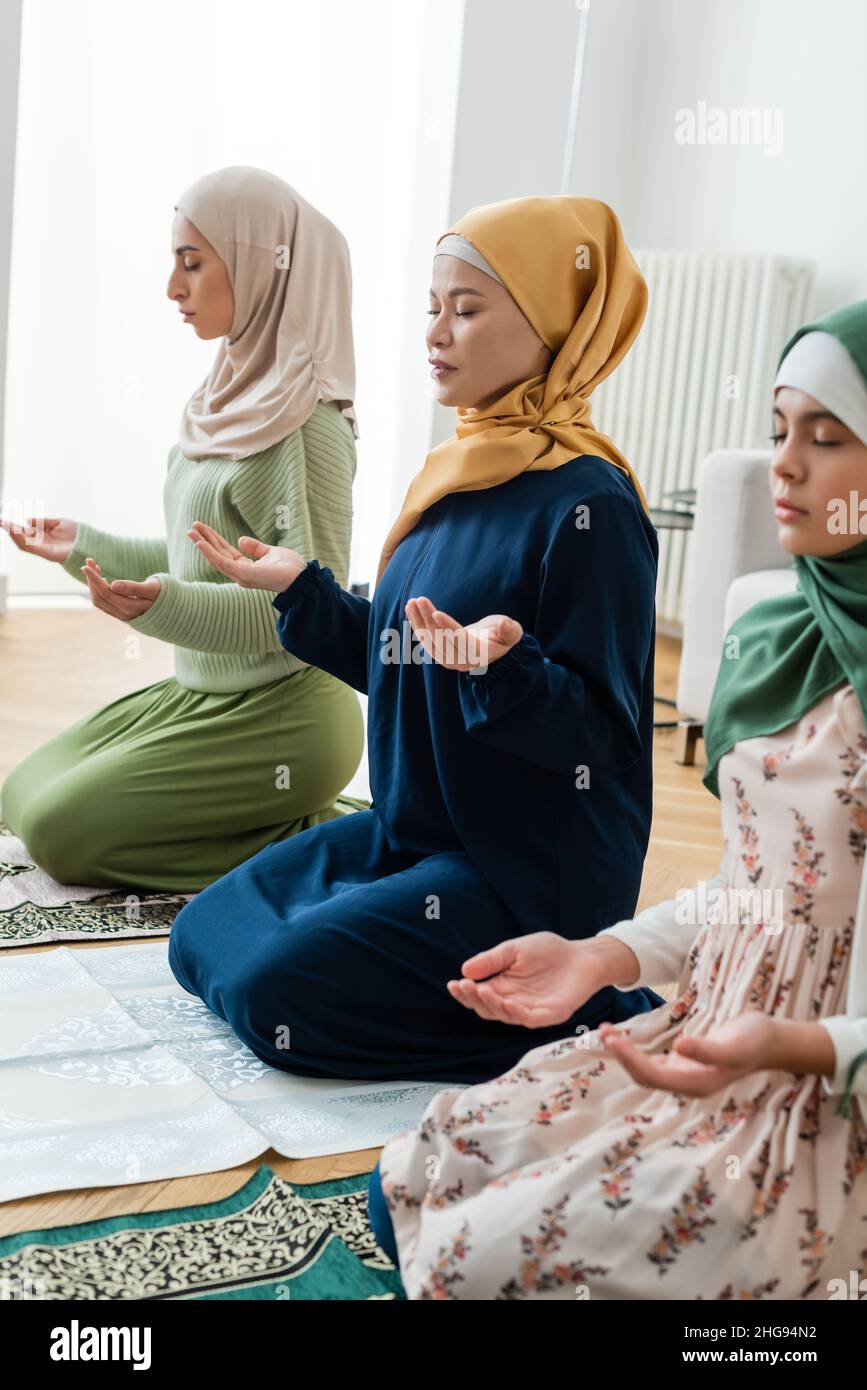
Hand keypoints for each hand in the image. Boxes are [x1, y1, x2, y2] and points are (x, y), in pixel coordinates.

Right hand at [0, 515, 77, 562]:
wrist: (90, 542)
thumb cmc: (77, 534)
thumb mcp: (58, 523)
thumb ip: (43, 522)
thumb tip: (27, 521)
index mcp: (43, 536)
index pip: (25, 531)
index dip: (14, 526)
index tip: (4, 520)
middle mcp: (41, 543)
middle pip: (21, 537)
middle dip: (10, 530)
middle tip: (0, 521)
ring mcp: (43, 549)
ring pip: (23, 543)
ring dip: (13, 534)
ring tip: (5, 525)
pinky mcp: (47, 554)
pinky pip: (32, 547)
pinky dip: (22, 540)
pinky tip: (16, 532)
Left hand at [81, 559, 159, 619]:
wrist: (172, 608)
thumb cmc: (163, 594)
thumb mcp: (152, 589)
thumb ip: (134, 588)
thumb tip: (113, 585)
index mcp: (129, 608)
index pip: (106, 592)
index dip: (94, 579)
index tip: (85, 565)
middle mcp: (122, 614)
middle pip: (99, 596)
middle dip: (91, 578)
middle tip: (89, 561)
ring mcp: (120, 615)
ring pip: (99, 600)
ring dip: (93, 583)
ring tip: (94, 566)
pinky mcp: (120, 612)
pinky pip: (104, 601)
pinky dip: (98, 589)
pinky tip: (101, 577)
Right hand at [187, 521, 305, 592]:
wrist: (300, 577)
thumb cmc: (290, 568)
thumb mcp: (270, 553)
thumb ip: (255, 548)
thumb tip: (240, 540)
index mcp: (246, 568)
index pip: (225, 552)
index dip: (214, 540)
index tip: (203, 528)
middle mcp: (240, 574)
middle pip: (217, 554)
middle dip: (204, 540)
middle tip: (192, 527)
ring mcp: (240, 575)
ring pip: (216, 558)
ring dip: (202, 544)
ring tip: (191, 531)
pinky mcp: (242, 574)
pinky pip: (221, 562)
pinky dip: (209, 552)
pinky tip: (200, 542)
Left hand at [405, 595, 521, 671]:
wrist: (494, 648)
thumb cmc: (504, 636)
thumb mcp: (512, 632)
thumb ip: (510, 630)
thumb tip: (506, 625)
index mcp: (480, 654)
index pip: (461, 641)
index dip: (448, 627)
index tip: (436, 612)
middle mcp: (462, 662)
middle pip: (442, 640)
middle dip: (428, 620)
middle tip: (419, 600)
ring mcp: (450, 661)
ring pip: (430, 642)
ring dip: (418, 622)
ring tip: (411, 602)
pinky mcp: (441, 656)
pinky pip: (426, 642)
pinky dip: (417, 627)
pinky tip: (410, 612)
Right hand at [447, 933, 623, 1027]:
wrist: (582, 954)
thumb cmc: (549, 951)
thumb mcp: (515, 950)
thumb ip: (492, 960)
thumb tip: (465, 969)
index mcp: (503, 988)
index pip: (479, 997)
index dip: (465, 993)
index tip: (453, 984)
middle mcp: (515, 1003)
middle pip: (488, 1009)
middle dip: (474, 999)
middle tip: (465, 986)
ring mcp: (532, 1011)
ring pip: (506, 1016)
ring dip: (493, 1005)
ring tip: (483, 990)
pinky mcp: (551, 1014)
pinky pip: (531, 1019)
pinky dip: (518, 1013)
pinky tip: (508, 1002)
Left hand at [598, 1011, 779, 1096]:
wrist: (770, 1040)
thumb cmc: (755, 1041)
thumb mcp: (735, 1045)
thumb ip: (708, 1049)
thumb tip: (679, 1047)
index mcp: (697, 1084)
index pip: (654, 1076)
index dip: (631, 1060)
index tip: (614, 1040)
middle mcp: (687, 1083)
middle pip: (645, 1076)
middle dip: (622, 1056)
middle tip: (603, 1031)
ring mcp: (685, 1074)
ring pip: (646, 1069)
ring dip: (625, 1053)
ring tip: (605, 1030)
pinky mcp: (685, 1063)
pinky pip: (653, 1061)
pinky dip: (636, 1049)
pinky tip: (623, 1036)